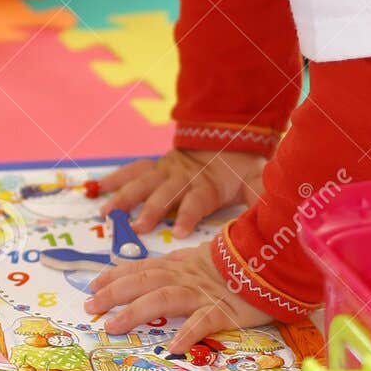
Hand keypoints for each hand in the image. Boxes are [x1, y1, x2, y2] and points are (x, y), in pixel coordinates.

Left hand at [84, 242, 271, 354]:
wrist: (276, 262)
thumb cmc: (243, 265)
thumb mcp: (206, 259)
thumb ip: (183, 264)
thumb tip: (159, 266)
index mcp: (182, 266)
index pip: (142, 268)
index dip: (115, 275)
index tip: (93, 284)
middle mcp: (187, 277)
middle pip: (145, 282)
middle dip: (114, 293)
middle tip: (90, 307)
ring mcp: (205, 293)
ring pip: (165, 298)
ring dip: (136, 311)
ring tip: (114, 326)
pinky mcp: (226, 310)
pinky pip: (205, 321)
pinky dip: (188, 332)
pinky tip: (172, 346)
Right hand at [96, 147, 265, 238]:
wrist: (225, 137)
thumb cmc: (238, 169)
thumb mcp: (254, 181)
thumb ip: (260, 196)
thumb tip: (273, 210)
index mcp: (207, 185)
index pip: (197, 201)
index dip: (188, 216)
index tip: (178, 233)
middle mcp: (183, 177)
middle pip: (165, 194)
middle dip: (152, 210)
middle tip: (139, 227)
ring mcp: (166, 170)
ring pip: (143, 183)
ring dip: (126, 197)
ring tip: (108, 214)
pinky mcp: (155, 167)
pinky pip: (132, 171)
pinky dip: (114, 179)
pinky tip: (97, 190)